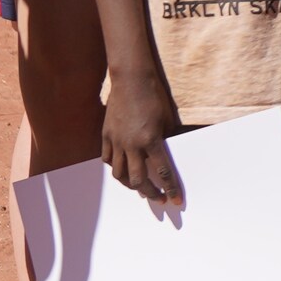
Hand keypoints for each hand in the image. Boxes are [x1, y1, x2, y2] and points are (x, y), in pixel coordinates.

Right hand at [100, 68, 186, 214]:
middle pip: (138, 180)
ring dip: (130, 184)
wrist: (132, 80)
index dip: (170, 188)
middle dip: (150, 192)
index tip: (175, 200)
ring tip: (140, 188)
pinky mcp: (106, 135)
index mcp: (151, 140)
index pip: (163, 172)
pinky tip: (123, 168)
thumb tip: (165, 158)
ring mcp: (116, 140)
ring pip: (119, 173)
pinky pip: (107, 159)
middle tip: (158, 198)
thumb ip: (165, 141)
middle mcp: (132, 144)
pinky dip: (115, 167)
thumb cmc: (154, 97)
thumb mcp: (167, 121)